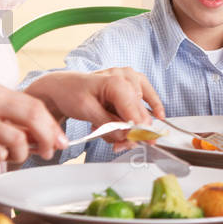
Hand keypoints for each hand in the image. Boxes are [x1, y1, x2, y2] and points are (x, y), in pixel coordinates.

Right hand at [0, 82, 65, 169]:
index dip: (52, 126)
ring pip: (17, 139)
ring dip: (18, 155)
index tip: (62, 142)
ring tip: (6, 156)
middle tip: (49, 154)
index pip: (36, 105)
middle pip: (33, 116)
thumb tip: (49, 137)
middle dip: (46, 138)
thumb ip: (15, 122)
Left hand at [25, 68, 164, 149]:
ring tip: (112, 132)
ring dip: (132, 125)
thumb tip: (127, 137)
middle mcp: (126, 76)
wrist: (63, 86)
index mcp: (115, 82)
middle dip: (131, 133)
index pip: (133, 111)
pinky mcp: (132, 81)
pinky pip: (147, 95)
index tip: (137, 144)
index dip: (137, 130)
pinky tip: (159, 114)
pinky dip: (149, 107)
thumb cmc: (71, 93)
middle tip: (119, 146)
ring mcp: (130, 77)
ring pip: (142, 109)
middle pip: (139, 113)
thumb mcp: (86, 111)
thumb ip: (108, 125)